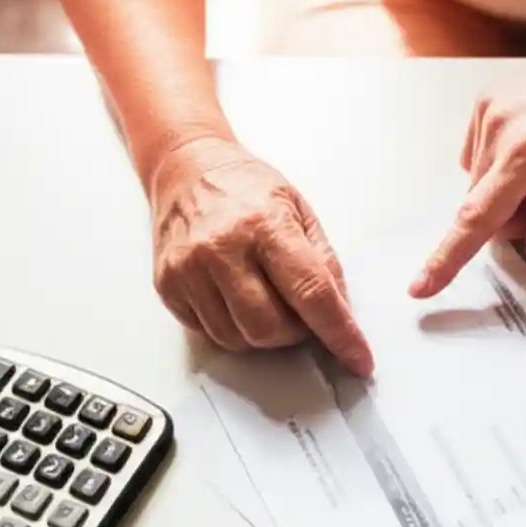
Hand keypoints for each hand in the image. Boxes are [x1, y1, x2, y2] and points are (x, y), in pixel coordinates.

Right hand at [150, 137, 373, 376]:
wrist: (187, 168)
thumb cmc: (246, 188)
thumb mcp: (299, 210)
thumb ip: (324, 262)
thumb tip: (340, 312)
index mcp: (266, 225)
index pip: (312, 293)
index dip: (340, 333)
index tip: (358, 359)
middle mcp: (223, 248)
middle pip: (269, 328)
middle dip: (293, 333)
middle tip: (296, 311)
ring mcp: (189, 269)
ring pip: (237, 339)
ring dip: (261, 333)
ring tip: (263, 299)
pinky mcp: (167, 285)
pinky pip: (208, 333)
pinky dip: (231, 327)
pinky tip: (233, 296)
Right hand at [410, 15, 525, 297]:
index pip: (479, 218)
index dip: (449, 258)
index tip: (420, 286)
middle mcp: (499, 128)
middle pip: (484, 204)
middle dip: (515, 215)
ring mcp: (488, 109)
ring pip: (480, 181)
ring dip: (509, 188)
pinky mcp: (485, 99)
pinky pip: (478, 155)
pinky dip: (501, 164)